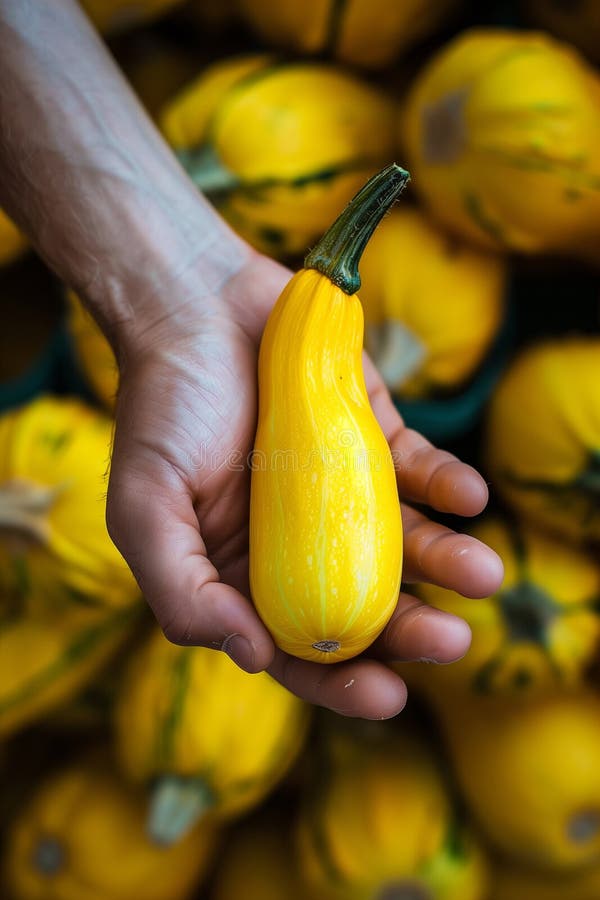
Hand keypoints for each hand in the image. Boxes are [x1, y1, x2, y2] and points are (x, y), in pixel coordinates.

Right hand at [107, 249, 503, 719]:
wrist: (193, 305)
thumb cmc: (163, 407)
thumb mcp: (145, 505)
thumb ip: (179, 588)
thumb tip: (251, 655)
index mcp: (244, 570)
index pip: (299, 644)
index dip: (342, 680)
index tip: (389, 696)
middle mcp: (302, 539)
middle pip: (366, 601)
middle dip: (411, 629)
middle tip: (450, 639)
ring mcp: (343, 489)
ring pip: (405, 542)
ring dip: (447, 560)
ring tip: (482, 572)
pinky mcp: (374, 436)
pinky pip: (419, 470)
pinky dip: (448, 484)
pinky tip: (468, 497)